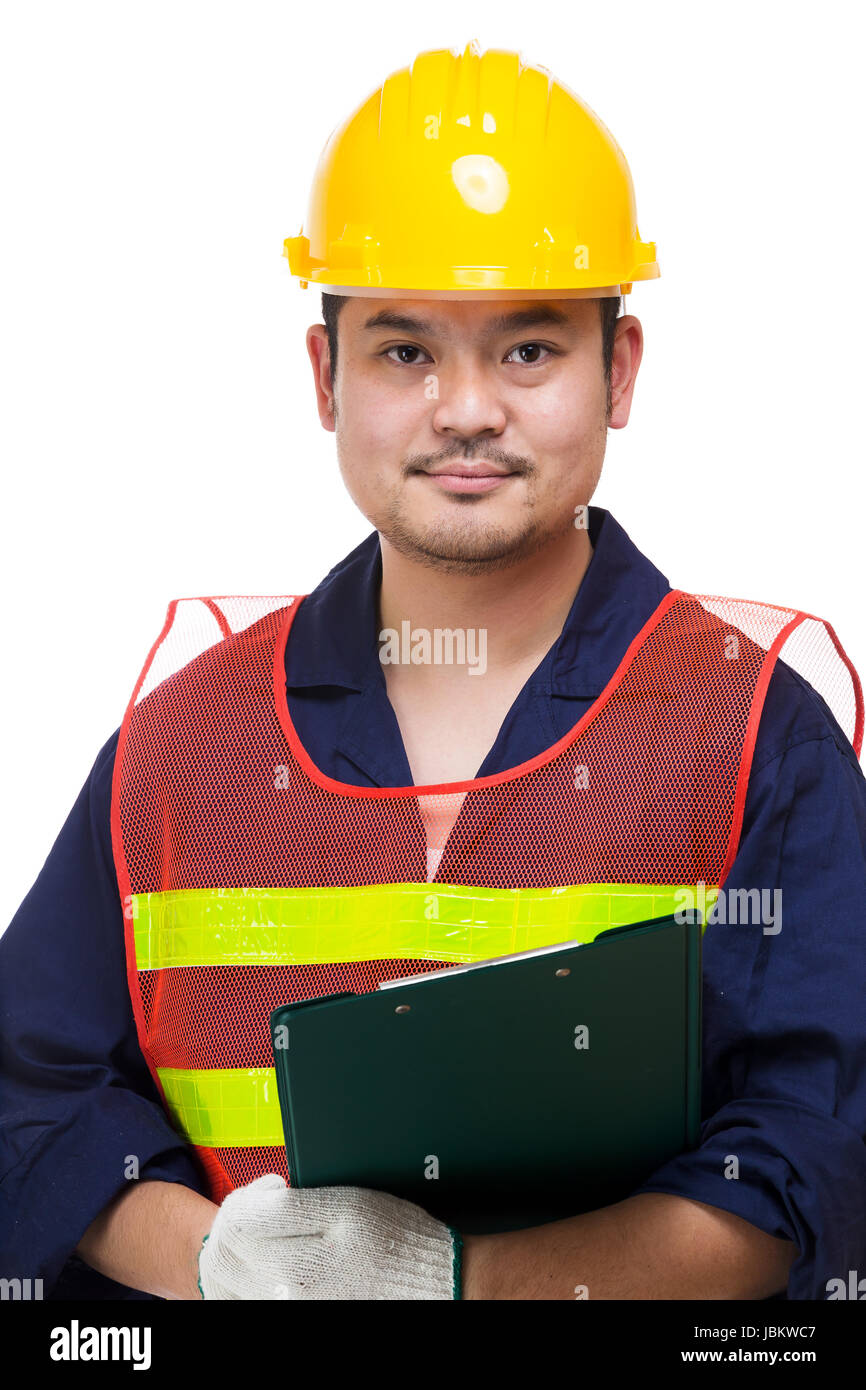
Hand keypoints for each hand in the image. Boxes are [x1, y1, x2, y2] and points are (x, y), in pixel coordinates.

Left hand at [197, 1173, 460, 1299]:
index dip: (247, 1194)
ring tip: (261, 1235)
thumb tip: (256, 1201)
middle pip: (220, 1258)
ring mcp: (286, 1312)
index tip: (274, 1185)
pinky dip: (244, 1281)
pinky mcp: (293, 1318)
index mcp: (296, 1261)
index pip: (234, 1223)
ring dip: (232, 1253)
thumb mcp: (347, 1205)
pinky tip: (266, 1262)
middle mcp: (283, 1296)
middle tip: (262, 1207)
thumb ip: (292, 1204)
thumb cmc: (395, 1241)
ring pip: (225, 1286)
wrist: (431, 1287)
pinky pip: (246, 1302)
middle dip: (233, 1221)